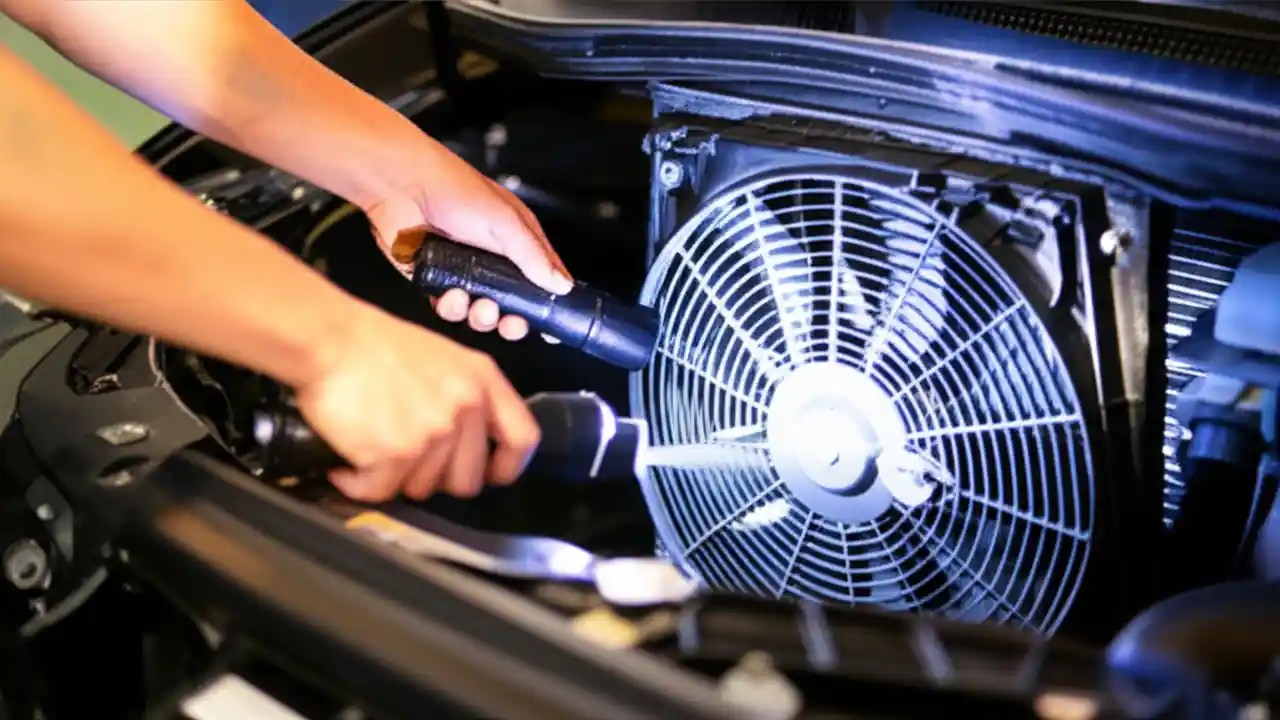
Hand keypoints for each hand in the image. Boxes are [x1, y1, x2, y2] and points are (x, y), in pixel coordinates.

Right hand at [294, 303, 539, 502]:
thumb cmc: (375, 345)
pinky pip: (381, 492)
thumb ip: (466, 396)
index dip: (508, 466)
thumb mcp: (444, 358)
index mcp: (483, 380)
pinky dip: (359, 484)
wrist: (328, 338)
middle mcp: (465, 407)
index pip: (522, 438)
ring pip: (423, 489)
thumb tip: (469, 442)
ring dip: (394, 478)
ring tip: (372, 448)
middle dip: (436, 479)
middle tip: (407, 460)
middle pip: (468, 480)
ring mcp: (433, 432)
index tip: (491, 475)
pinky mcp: (396, 453)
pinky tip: (348, 464)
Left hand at [361, 137, 572, 340]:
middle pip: (514, 303)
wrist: (400, 186)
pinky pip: (450, 308)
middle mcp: (493, 257)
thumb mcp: (505, 222)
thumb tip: (561, 286)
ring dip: (483, 316)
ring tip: (479, 306)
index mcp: (517, 239)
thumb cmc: (453, 189)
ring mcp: (465, 271)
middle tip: (511, 321)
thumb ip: (533, 257)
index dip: (550, 301)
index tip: (552, 324)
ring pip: (482, 311)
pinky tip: (450, 294)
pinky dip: (452, 308)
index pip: (543, 276)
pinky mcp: (437, 280)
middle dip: (514, 319)